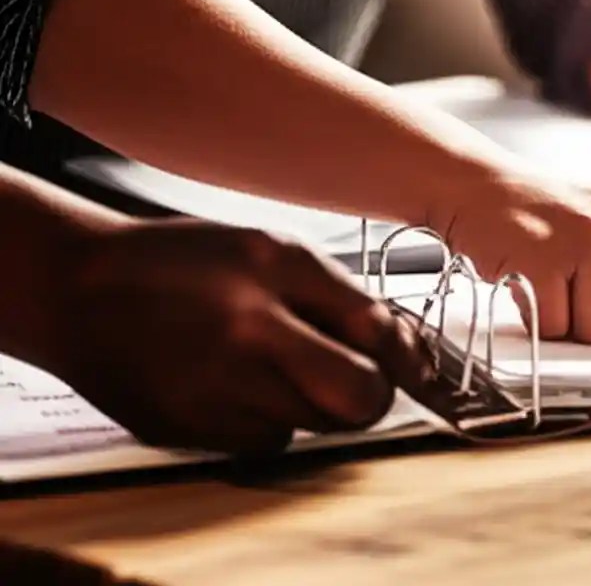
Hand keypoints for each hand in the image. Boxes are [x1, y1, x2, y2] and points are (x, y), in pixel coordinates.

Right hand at [42, 219, 427, 453]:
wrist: (78, 289)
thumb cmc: (181, 262)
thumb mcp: (269, 248)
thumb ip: (340, 295)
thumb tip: (404, 347)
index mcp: (273, 276)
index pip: (376, 336)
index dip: (407, 357)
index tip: (412, 365)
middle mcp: (246, 337)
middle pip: (358, 400)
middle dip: (368, 394)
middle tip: (352, 376)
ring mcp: (215, 391)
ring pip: (315, 426)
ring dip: (313, 404)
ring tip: (271, 365)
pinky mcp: (190, 431)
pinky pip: (265, 442)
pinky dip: (266, 420)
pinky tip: (233, 384)